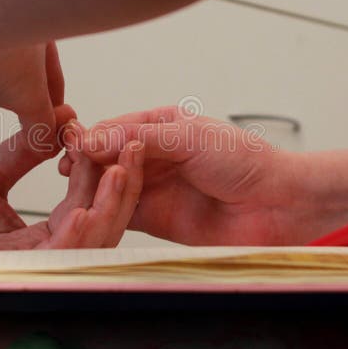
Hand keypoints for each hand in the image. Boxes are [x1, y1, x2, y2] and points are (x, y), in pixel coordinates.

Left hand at [0, 106, 143, 285]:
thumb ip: (26, 149)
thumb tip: (63, 117)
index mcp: (36, 236)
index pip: (87, 206)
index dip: (107, 174)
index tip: (119, 140)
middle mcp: (36, 255)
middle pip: (99, 228)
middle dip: (122, 191)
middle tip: (135, 151)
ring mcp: (23, 268)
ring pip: (86, 247)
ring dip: (109, 210)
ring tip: (121, 171)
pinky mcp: (2, 274)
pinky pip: (51, 261)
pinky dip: (76, 236)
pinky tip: (88, 208)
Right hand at [62, 106, 316, 245]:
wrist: (279, 204)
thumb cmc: (245, 160)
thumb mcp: (189, 137)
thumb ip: (140, 139)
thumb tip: (91, 139)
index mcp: (162, 127)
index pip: (114, 129)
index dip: (90, 138)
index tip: (70, 147)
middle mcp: (155, 157)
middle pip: (107, 159)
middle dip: (87, 164)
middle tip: (69, 173)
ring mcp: (155, 189)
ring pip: (111, 187)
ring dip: (94, 189)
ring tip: (77, 193)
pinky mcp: (158, 220)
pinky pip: (124, 215)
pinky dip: (107, 214)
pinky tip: (93, 214)